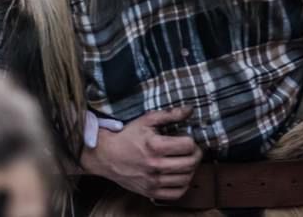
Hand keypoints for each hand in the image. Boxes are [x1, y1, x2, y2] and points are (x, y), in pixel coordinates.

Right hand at [79, 107, 201, 200]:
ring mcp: (153, 181)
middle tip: (192, 150)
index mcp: (155, 146)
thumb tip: (190, 110)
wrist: (106, 155)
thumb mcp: (146, 120)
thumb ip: (169, 114)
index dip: (192, 140)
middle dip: (196, 155)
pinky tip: (180, 176)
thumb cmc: (127, 136)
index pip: (188, 145)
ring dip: (191, 169)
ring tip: (186, 161)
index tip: (188, 139)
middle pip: (190, 163)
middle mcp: (155, 165)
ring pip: (186, 179)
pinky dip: (183, 185)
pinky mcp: (151, 192)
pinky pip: (177, 193)